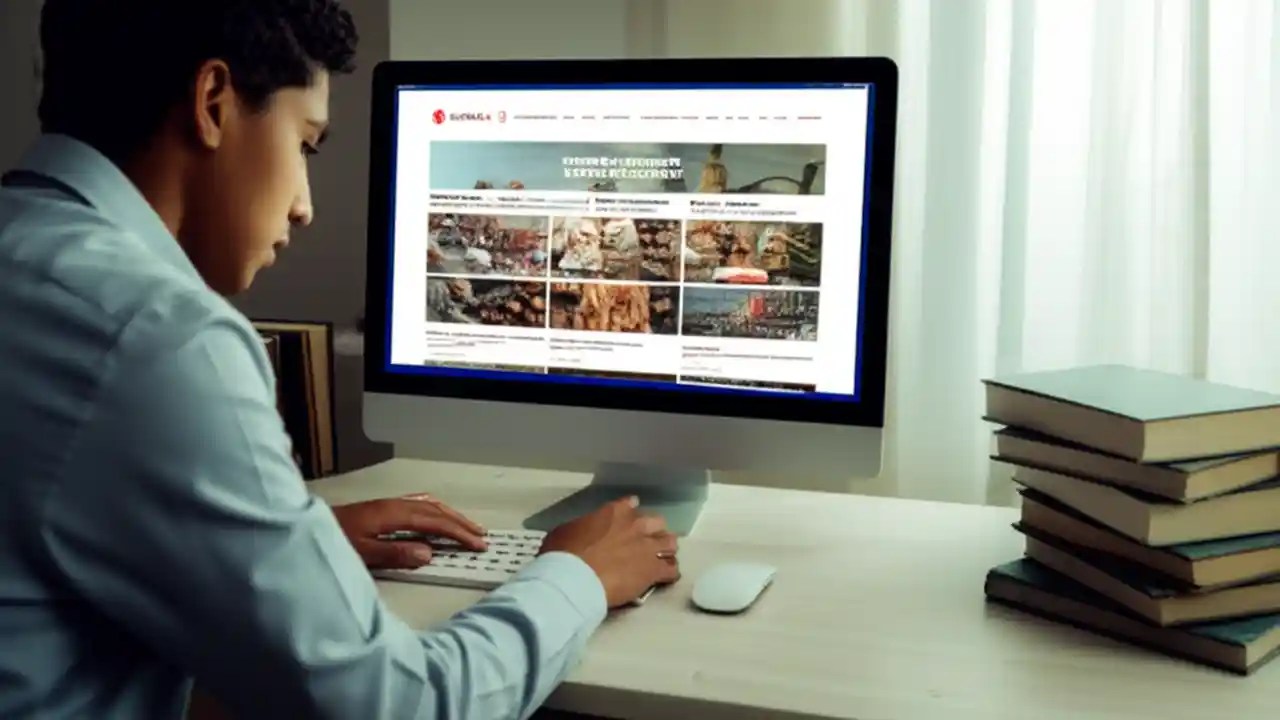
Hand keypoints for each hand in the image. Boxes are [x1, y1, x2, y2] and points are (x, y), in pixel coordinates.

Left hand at [332, 493, 486, 569]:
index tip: (477, 544)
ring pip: (428, 505)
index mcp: (392, 514)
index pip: (434, 522)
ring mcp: (387, 505)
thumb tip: (428, 552)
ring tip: (467, 527)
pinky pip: (417, 505)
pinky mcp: (381, 509)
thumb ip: (396, 553)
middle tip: (481, 537)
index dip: (458, 533)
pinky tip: (436, 515)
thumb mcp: (363, 554)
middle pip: (435, 511)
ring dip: (450, 515)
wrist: (305, 530)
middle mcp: (393, 505)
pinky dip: (435, 510)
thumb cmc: (332, 542)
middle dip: (460, 523)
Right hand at [539, 496, 679, 607]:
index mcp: (614, 512)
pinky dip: (670, 573)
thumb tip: (583, 532)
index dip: (631, 511)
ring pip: (670, 543)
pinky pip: (671, 570)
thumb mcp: (567, 531)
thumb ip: (583, 527)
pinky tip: (667, 577)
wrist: (575, 579)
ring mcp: (647, 548)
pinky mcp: (653, 571)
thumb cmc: (563, 554)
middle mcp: (636, 525)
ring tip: (662, 558)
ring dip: (666, 549)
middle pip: (657, 523)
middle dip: (653, 531)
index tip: (630, 517)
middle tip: (646, 542)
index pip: (630, 504)